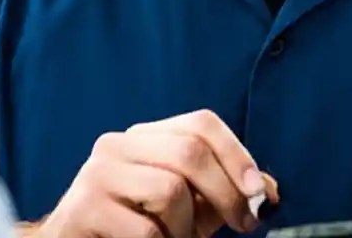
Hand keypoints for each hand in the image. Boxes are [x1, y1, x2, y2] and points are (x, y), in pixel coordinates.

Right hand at [32, 110, 279, 237]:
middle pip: (189, 151)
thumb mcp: (184, 208)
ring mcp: (96, 174)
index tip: (260, 194)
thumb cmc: (133, 228)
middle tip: (241, 225)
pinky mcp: (83, 208)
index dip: (237, 155)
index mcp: (144, 137)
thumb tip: (268, 189)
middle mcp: (117, 145)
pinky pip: (145, 230)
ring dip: (185, 229)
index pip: (200, 124)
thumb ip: (221, 193)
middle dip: (226, 193)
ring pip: (170, 191)